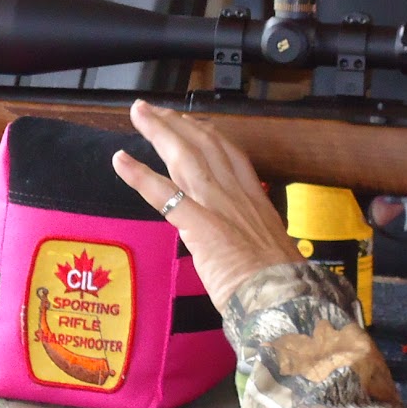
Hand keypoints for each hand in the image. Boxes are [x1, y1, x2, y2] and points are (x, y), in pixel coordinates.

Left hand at [112, 100, 302, 306]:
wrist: (284, 297)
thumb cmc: (280, 282)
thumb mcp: (271, 247)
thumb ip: (252, 235)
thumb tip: (242, 239)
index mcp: (255, 198)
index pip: (229, 153)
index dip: (205, 133)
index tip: (188, 123)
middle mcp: (236, 194)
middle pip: (204, 146)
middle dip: (177, 123)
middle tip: (152, 110)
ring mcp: (218, 207)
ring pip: (186, 159)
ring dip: (159, 133)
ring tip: (138, 116)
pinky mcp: (200, 226)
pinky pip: (165, 195)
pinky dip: (141, 176)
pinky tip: (121, 161)